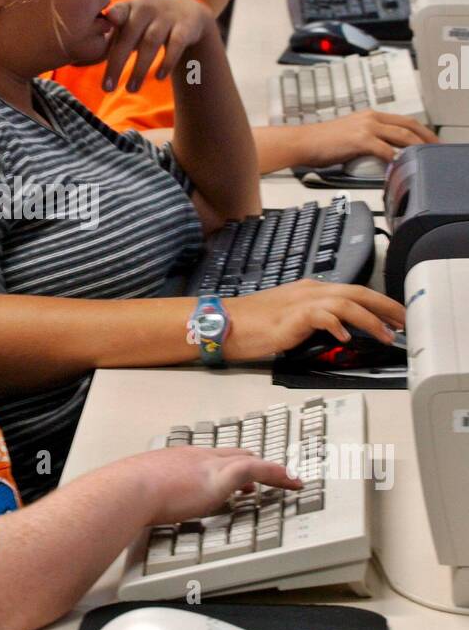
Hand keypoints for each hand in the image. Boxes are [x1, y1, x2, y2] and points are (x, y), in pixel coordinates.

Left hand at [102, 0, 213, 93]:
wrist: (186, 9)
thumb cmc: (146, 22)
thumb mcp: (129, 22)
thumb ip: (110, 35)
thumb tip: (80, 58)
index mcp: (129, 8)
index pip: (118, 12)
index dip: (113, 16)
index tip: (108, 22)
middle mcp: (147, 10)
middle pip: (129, 37)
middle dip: (117, 63)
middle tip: (107, 88)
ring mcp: (167, 17)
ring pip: (151, 43)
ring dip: (140, 68)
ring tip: (131, 89)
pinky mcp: (185, 27)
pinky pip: (176, 45)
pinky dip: (167, 61)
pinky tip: (159, 78)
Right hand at [126, 446, 301, 526]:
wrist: (131, 487)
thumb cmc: (128, 493)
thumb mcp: (140, 492)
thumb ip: (147, 498)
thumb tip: (137, 511)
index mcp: (178, 459)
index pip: (209, 459)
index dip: (224, 466)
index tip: (234, 480)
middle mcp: (197, 456)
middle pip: (234, 454)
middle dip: (251, 464)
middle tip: (266, 477)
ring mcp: (210, 464)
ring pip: (250, 460)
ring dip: (271, 470)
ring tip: (289, 480)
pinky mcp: (222, 476)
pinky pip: (259, 469)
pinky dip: (278, 474)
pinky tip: (293, 482)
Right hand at [222, 280, 404, 360]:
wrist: (225, 324)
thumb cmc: (251, 326)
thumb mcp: (290, 320)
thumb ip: (313, 321)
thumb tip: (336, 333)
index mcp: (310, 290)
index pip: (353, 292)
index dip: (379, 303)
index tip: (395, 317)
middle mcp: (309, 290)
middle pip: (358, 292)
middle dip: (386, 307)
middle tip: (405, 321)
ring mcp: (302, 301)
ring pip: (348, 302)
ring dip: (372, 320)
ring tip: (387, 336)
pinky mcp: (293, 316)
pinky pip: (324, 316)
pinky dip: (340, 326)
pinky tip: (346, 338)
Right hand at [289, 111, 438, 167]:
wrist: (303, 141)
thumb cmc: (321, 142)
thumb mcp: (349, 135)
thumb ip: (367, 140)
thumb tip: (379, 155)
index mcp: (370, 115)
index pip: (404, 120)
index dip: (420, 130)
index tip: (429, 141)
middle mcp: (371, 118)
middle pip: (408, 125)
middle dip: (426, 138)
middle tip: (434, 150)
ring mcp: (366, 127)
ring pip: (402, 136)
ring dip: (416, 148)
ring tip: (423, 159)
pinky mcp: (360, 140)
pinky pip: (385, 150)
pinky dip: (395, 159)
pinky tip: (399, 167)